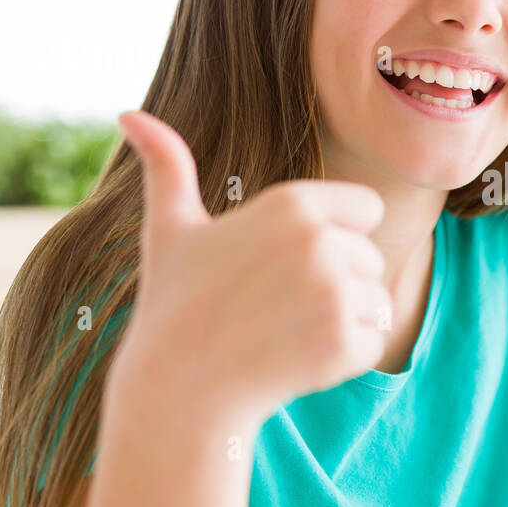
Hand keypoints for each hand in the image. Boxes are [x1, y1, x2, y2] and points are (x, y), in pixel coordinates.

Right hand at [108, 109, 390, 426]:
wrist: (177, 392)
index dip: (336, 237)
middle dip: (338, 285)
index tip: (288, 264)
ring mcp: (335, 294)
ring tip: (284, 332)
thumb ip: (166, 167)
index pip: (365, 209)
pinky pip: (374, 343)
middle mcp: (320, 242)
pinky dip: (344, 358)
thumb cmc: (175, 306)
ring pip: (378, 302)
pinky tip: (295, 360)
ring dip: (343, 323)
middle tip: (275, 306)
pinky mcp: (345, 343)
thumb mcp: (171, 230)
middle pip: (371, 259)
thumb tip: (129, 114)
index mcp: (292, 204)